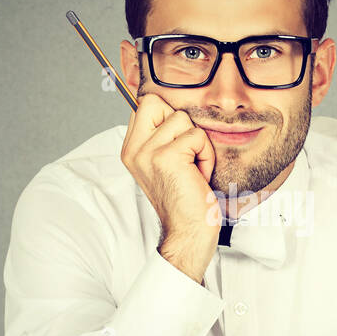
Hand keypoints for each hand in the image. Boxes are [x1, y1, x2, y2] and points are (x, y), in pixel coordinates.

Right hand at [119, 93, 219, 283]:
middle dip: (181, 126)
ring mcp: (147, 152)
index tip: (177, 147)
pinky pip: (197, 136)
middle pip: (157, 102)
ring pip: (182, 118)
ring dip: (197, 143)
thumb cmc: (185, 199)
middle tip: (185, 157)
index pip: (145, 104)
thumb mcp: (165, 162)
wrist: (189, 233)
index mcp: (130, 149)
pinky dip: (206, 155)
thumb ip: (162, 135)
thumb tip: (174, 104)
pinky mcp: (166, 157)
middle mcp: (133, 149)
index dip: (168, 118)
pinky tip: (199, 176)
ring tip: (193, 169)